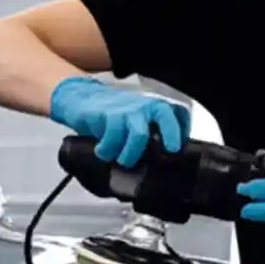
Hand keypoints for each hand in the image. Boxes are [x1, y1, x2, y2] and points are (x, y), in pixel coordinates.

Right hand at [49, 76, 190, 167]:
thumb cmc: (112, 115)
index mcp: (156, 108)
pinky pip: (113, 136)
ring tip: (123, 161)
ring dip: (131, 154)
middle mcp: (145, 107)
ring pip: (139, 134)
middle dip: (171, 135)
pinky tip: (103, 152)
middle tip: (169, 151)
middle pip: (165, 116)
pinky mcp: (109, 114)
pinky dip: (107, 150)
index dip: (182, 132)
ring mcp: (128, 110)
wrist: (82, 98)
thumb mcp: (135, 122)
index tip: (177, 149)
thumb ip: (149, 137)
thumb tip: (159, 164)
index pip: (179, 114)